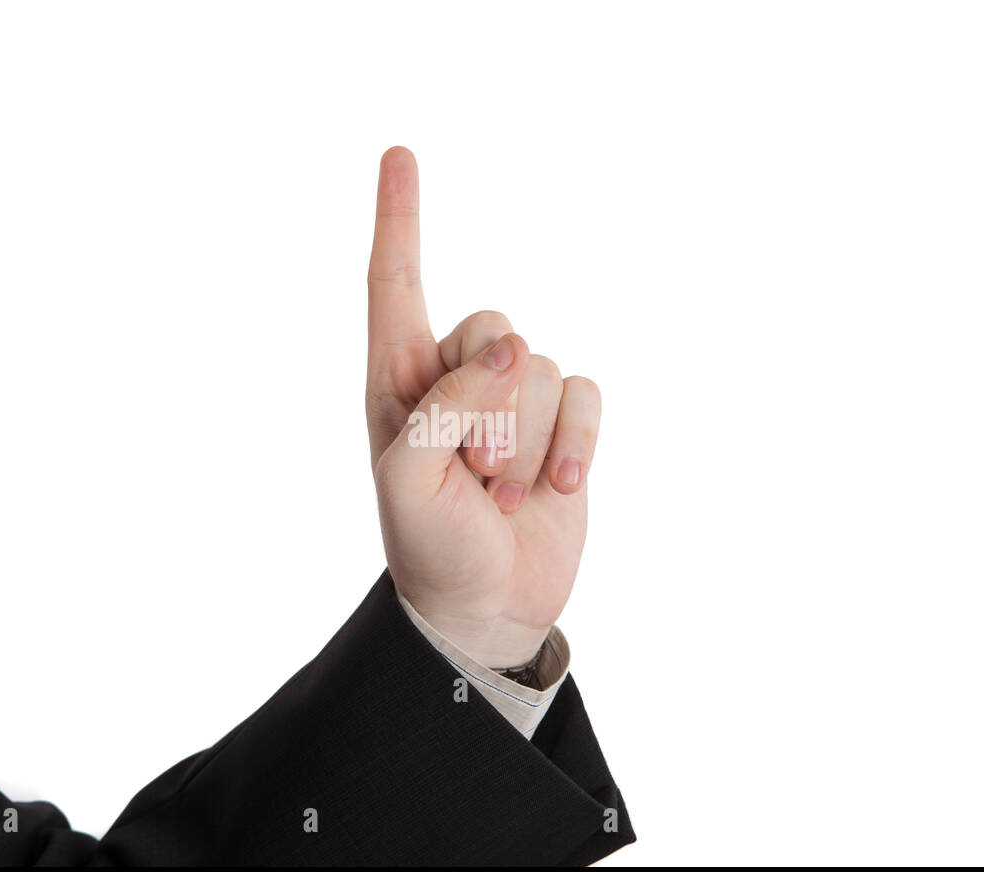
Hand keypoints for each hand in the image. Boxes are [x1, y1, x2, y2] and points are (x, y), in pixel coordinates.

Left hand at [365, 147, 601, 667]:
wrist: (487, 605)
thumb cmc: (428, 545)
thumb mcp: (408, 479)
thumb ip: (446, 404)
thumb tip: (513, 345)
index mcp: (400, 380)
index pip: (396, 285)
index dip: (399, 220)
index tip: (399, 154)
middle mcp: (458, 377)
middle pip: (490, 326)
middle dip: (488, 408)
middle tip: (472, 475)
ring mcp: (515, 400)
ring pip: (541, 368)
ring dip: (527, 443)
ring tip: (500, 497)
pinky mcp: (565, 425)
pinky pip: (587, 394)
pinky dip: (576, 443)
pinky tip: (558, 489)